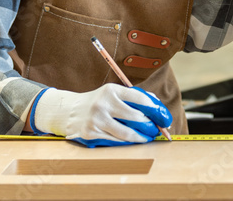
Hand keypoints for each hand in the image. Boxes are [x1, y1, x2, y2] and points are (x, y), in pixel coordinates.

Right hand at [30, 84, 171, 146]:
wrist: (69, 111)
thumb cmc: (98, 102)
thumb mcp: (113, 93)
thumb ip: (133, 97)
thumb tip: (157, 105)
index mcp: (112, 90)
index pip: (139, 98)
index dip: (155, 109)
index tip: (163, 116)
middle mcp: (104, 103)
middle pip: (135, 117)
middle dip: (150, 125)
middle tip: (157, 130)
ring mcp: (96, 119)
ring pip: (126, 132)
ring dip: (141, 137)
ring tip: (148, 137)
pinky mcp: (91, 133)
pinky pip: (115, 140)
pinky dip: (127, 142)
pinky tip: (133, 140)